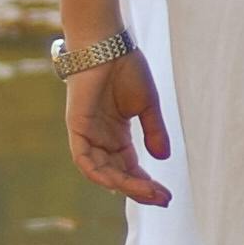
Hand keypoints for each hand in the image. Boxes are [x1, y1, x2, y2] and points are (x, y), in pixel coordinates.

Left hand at [65, 46, 171, 205]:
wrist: (107, 45)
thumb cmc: (126, 68)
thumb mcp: (147, 105)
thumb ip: (153, 132)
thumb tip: (163, 158)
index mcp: (117, 135)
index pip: (130, 168)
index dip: (146, 184)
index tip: (166, 195)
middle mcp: (102, 140)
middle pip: (119, 174)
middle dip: (139, 189)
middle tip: (162, 199)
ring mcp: (88, 135)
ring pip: (103, 172)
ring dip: (125, 185)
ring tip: (148, 193)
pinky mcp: (77, 128)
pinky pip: (84, 160)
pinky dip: (99, 174)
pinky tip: (118, 183)